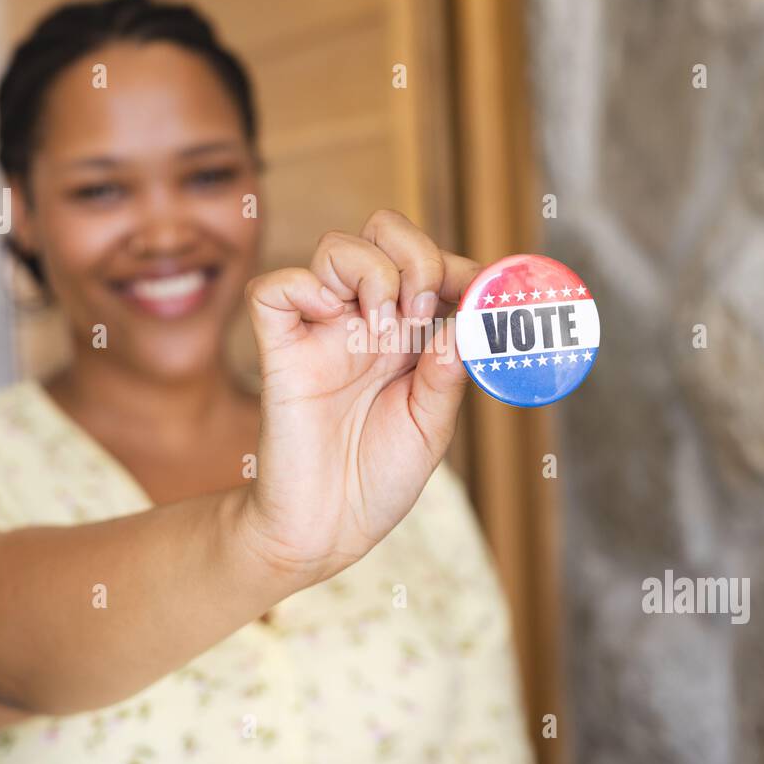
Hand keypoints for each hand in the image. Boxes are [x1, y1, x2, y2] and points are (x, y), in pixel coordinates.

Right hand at [239, 210, 479, 584]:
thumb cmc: (377, 479)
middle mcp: (366, 322)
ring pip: (337, 247)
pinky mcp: (280, 350)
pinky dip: (304, 288)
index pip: (434, 267)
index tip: (487, 293)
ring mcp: (322, 332)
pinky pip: (276, 288)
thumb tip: (468, 320)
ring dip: (373, 272)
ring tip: (381, 328)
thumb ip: (448, 373)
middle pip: (384, 233)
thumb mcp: (431, 427)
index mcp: (409, 336)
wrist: (325, 530)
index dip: (463, 268)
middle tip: (424, 308)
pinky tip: (331, 324)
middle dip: (417, 254)